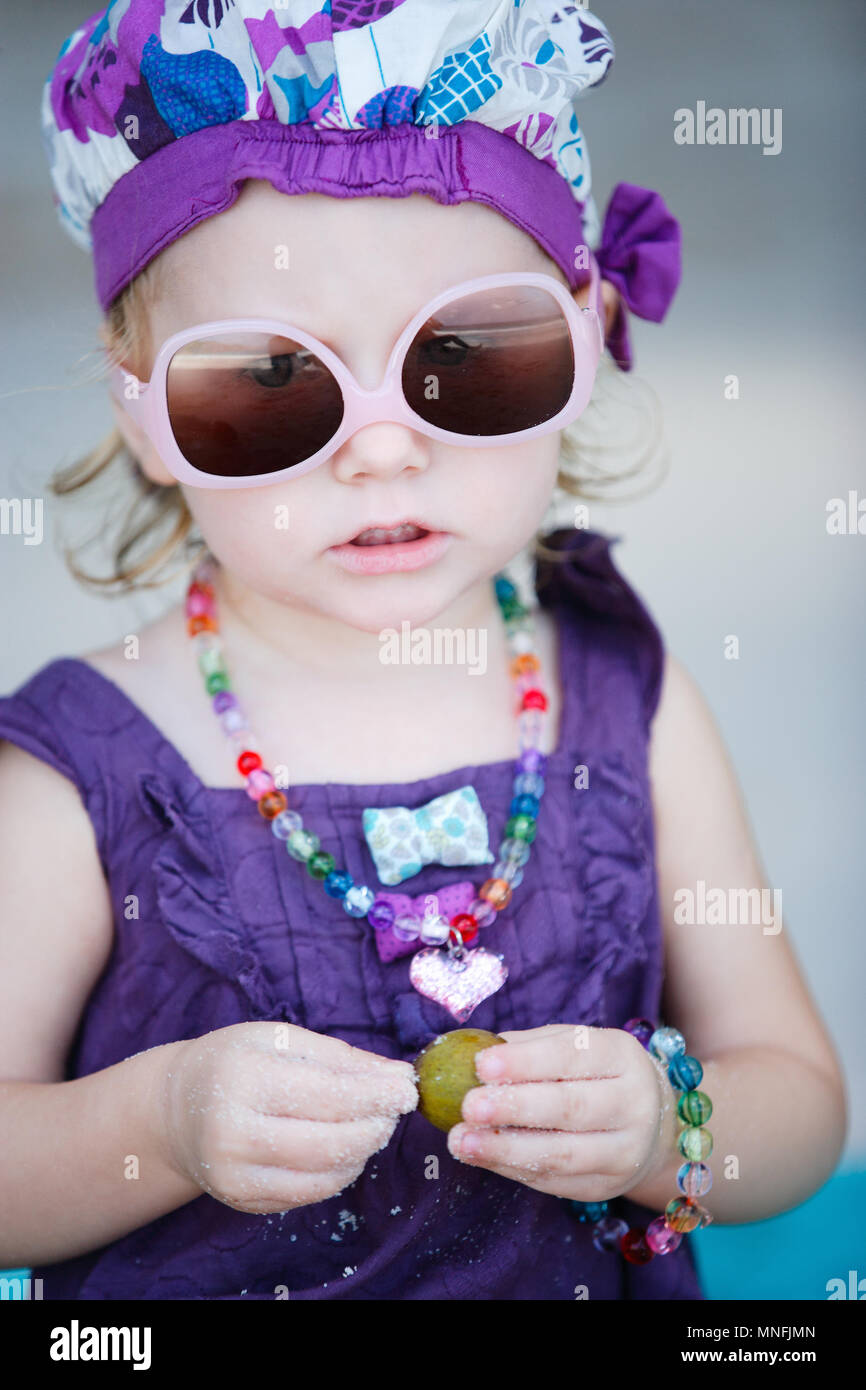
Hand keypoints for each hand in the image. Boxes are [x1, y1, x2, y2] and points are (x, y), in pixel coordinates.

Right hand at [159, 1022, 417, 1213]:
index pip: (326, 1095)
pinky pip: (308, 1195)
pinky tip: (343, 1147)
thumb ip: (342, 1059)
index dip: (375, 1095)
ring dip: (362, 1151)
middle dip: (375, 1127)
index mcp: (242, 1079)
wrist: (176, 1108)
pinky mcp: (242, 1202)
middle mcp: (233, 1134)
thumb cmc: (236, 1062)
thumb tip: (400, 1077)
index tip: (409, 1088)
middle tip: (394, 1108)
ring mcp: (234, 1176)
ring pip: (324, 1176)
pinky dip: (339, 1172)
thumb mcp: (281, 1040)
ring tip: (370, 1123)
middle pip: (329, 1144)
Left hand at [446, 1023, 671, 1201]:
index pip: (572, 1056)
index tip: (481, 1064)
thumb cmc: (591, 1072)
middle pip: (572, 1108)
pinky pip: (555, 1181)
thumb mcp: (570, 1045)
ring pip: (564, 1154)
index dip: (526, 1062)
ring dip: (506, 1149)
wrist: (649, 1121)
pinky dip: (513, 1169)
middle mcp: (634, 1102)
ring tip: (461, 1140)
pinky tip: (482, 1156)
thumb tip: (469, 1054)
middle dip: (515, 1107)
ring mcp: (626, 1150)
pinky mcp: (607, 1186)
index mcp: (621, 1054)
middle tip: (469, 1106)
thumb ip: (526, 1047)